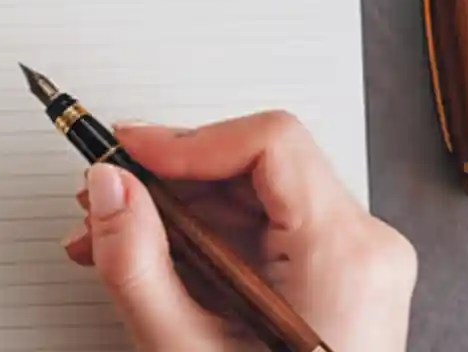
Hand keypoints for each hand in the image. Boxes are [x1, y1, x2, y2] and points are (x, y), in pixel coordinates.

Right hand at [62, 112, 415, 351]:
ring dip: (176, 211)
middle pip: (253, 168)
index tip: (128, 152)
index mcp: (345, 255)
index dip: (187, 138)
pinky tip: (150, 261)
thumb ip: (136, 261)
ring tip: (111, 237)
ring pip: (251, 199)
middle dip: (167, 179)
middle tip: (104, 196)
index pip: (268, 143)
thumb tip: (110, 188)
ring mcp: (354, 266)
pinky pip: (263, 233)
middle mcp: (363, 249)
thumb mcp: (185, 349)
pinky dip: (203, 240)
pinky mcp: (334, 282)